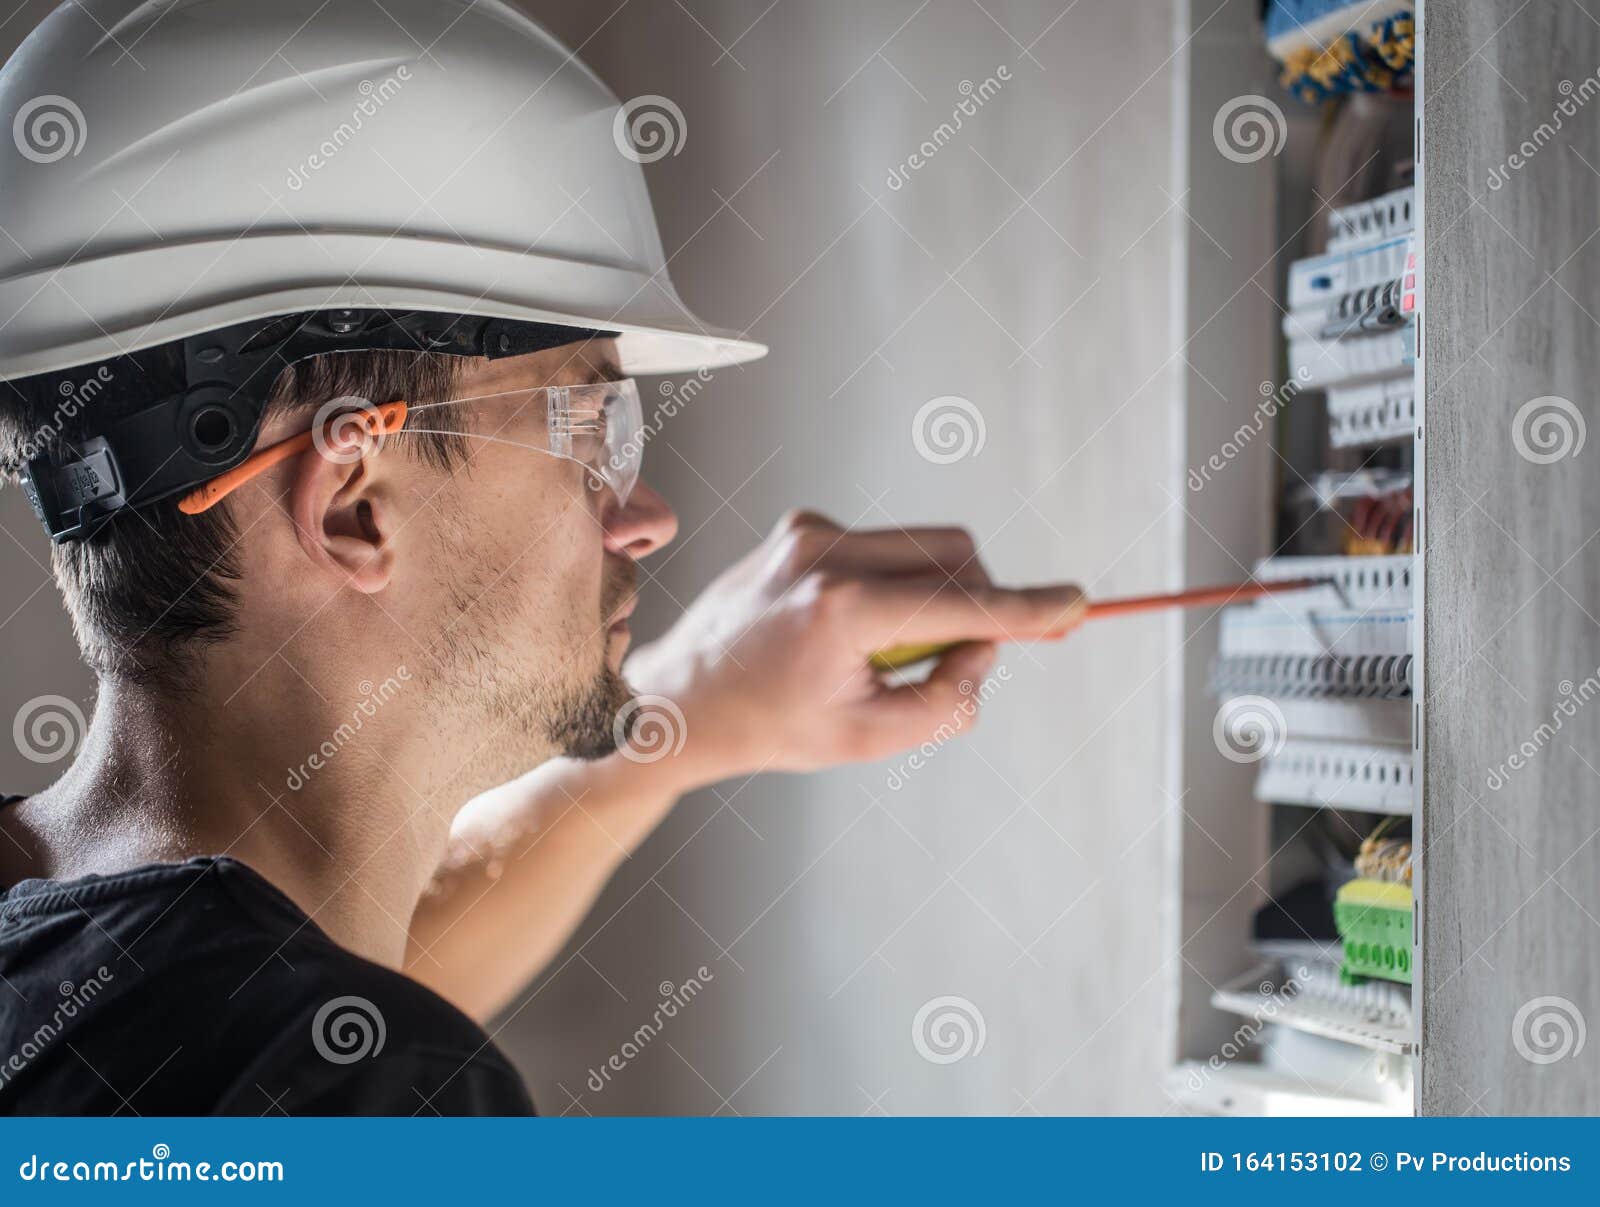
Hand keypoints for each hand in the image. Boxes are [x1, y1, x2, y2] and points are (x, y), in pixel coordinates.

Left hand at [622, 509, 1085, 785]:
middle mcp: (824, 554)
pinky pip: (883, 546)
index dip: (1027, 610)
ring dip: (933, 595)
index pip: (960, 603)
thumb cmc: (771, 727)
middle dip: (978, 601)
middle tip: (956, 660)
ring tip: (882, 652)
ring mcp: (808, 532)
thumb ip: (945, 699)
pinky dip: (892, 585)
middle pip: (955, 553)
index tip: (1077, 604)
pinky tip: (845, 628)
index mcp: (840, 610)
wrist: (681, 698)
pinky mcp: (800, 526)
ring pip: (923, 544)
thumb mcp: (867, 737)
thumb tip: (987, 646)